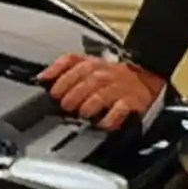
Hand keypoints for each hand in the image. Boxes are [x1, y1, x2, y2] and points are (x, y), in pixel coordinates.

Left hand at [37, 53, 165, 130]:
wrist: (145, 78)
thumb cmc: (112, 76)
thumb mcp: (88, 66)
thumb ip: (64, 69)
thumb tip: (42, 77)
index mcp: (92, 65)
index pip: (74, 64)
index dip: (62, 77)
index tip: (54, 91)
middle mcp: (104, 75)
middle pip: (86, 80)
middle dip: (73, 94)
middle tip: (66, 105)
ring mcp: (118, 88)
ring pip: (101, 94)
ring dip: (89, 104)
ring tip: (83, 113)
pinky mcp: (131, 102)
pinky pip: (121, 109)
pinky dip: (111, 118)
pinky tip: (103, 124)